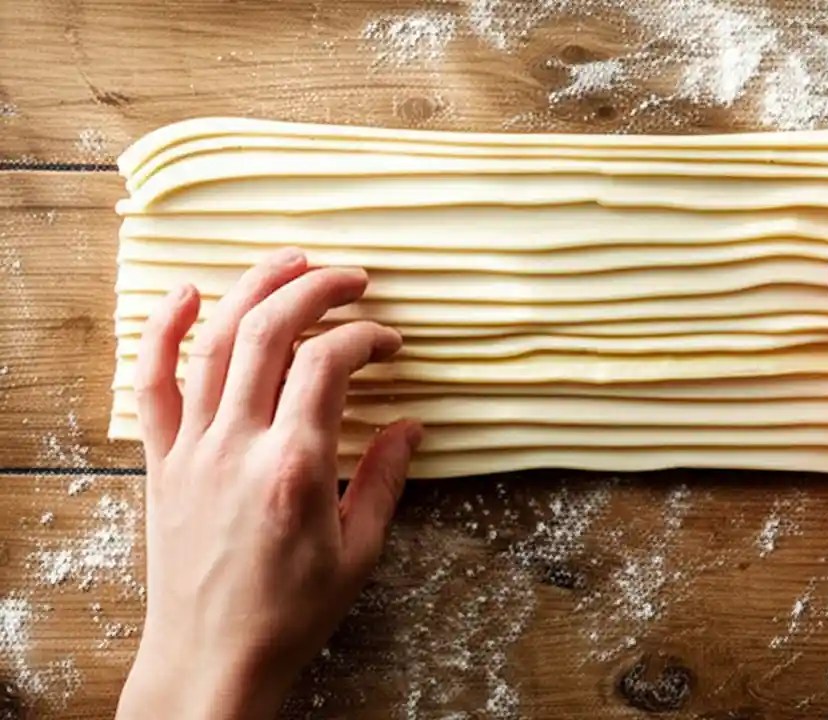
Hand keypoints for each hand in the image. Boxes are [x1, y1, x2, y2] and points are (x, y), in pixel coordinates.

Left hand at [116, 249, 422, 719]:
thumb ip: (383, 480)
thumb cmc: (289, 614)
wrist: (212, 660)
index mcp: (294, 467)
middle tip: (352, 277)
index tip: (390, 342)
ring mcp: (193, 448)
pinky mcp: (162, 461)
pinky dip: (165, 329)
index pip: (328, 364)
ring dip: (254, 288)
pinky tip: (186, 292)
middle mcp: (238, 445)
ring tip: (290, 261)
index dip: (365, 337)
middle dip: (316, 288)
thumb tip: (408, 426)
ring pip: (216, 341)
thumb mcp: (359, 551)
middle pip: (271, 332)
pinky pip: (153, 382)